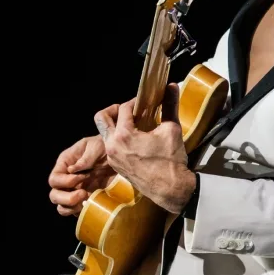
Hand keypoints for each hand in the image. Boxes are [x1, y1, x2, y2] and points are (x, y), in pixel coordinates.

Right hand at [49, 135, 114, 215]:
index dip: (66, 182)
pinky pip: (75, 211)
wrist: (122, 156)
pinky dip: (79, 212)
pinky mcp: (85, 199)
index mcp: (65, 164)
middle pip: (54, 195)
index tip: (83, 177)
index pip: (54, 179)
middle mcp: (67, 179)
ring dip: (70, 208)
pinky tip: (90, 207)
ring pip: (61, 206)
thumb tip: (71, 170)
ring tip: (85, 202)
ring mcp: (75, 191)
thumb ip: (86, 157)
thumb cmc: (105, 146)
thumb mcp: (97, 146)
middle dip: (66, 198)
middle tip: (84, 193)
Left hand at [94, 84, 195, 214]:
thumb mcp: (171, 129)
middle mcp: (112, 146)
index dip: (136, 101)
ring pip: (104, 133)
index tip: (147, 101)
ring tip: (135, 123)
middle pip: (101, 118)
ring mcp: (112, 157)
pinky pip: (110, 145)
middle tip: (131, 109)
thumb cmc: (170, 160)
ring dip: (116, 124)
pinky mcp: (115, 165)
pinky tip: (136, 138)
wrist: (169, 189)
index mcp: (124, 136)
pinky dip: (119, 137)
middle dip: (114, 109)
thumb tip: (172, 86)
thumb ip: (170, 106)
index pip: (124, 108)